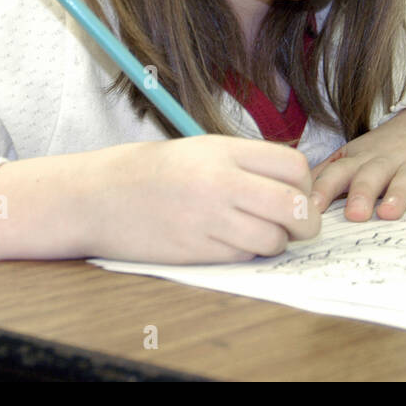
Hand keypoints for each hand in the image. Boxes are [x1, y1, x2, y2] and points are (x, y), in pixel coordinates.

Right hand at [79, 136, 320, 263]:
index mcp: (224, 151)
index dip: (305, 184)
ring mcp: (208, 219)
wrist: (100, 197)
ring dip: (276, 241)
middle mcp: (220, 182)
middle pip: (293, 206)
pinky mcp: (197, 251)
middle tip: (299, 224)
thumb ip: (249, 163)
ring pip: (274, 239)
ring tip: (259, 233)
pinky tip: (230, 241)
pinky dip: (247, 253)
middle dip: (305, 220)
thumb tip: (299, 187)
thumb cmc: (156, 171)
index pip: (294, 166)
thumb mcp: (204, 149)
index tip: (297, 192)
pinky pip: (244, 256)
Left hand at [310, 107, 405, 221]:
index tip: (309, 209)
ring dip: (398, 195)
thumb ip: (328, 173)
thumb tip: (294, 192)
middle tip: (353, 214)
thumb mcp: (355, 153)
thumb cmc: (389, 147)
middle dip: (360, 194)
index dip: (322, 190)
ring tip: (390, 212)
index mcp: (361, 160)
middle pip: (370, 176)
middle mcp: (387, 161)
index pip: (337, 174)